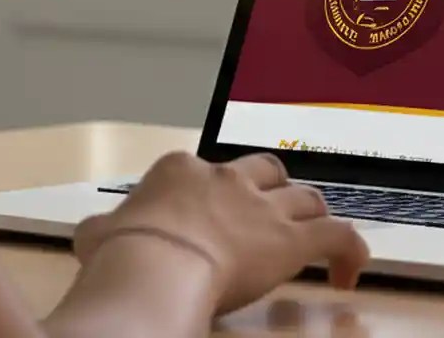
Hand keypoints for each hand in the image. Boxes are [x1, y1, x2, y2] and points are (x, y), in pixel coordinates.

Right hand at [73, 151, 369, 313]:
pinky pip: (338, 236)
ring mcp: (262, 208)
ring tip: (311, 239)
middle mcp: (227, 179)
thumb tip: (93, 234)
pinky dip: (350, 252)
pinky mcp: (290, 240)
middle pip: (266, 172)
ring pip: (306, 197)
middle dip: (272, 190)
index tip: (206, 218)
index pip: (206, 171)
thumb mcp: (98, 233)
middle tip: (270, 216)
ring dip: (311, 215)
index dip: (212, 194)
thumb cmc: (122, 252)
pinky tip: (349, 272)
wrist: (152, 266)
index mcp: (181, 170)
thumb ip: (101, 228)